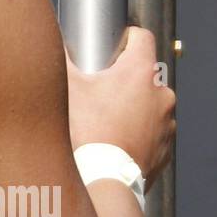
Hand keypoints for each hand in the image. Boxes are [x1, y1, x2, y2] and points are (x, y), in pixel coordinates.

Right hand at [65, 26, 175, 182]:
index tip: (111, 46)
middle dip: (123, 78)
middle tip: (99, 91)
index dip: (125, 37)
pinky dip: (137, 132)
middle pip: (143, 74)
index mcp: (141, 72)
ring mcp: (167, 122)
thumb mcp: (68, 89)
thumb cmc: (87, 131)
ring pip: (148, 104)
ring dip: (132, 106)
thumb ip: (60, 60)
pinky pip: (151, 131)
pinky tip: (115, 140)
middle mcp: (162, 93)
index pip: (142, 37)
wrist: (104, 179)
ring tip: (106, 121)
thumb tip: (49, 43)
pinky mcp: (166, 147)